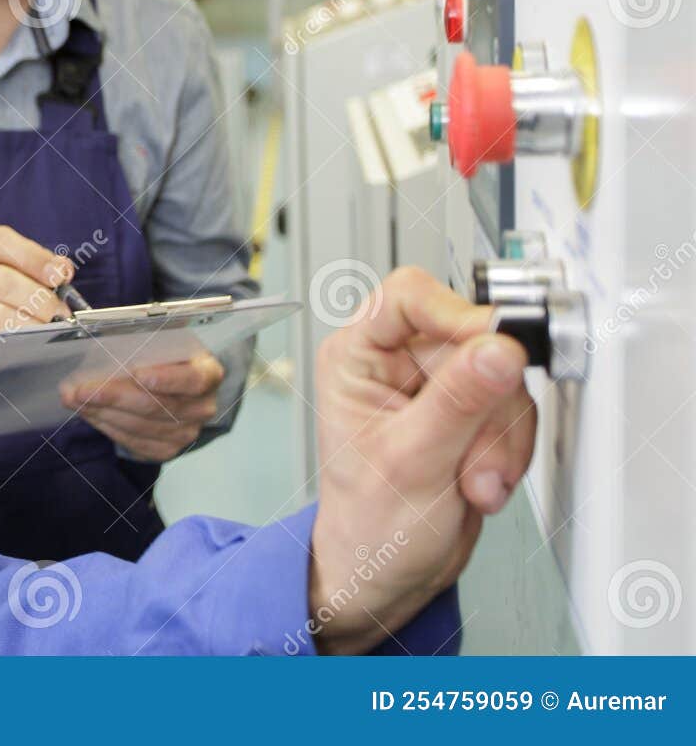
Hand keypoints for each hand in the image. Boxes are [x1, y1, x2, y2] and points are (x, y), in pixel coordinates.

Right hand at [0, 226, 73, 375]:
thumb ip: (25, 265)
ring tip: (49, 331)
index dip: (35, 256)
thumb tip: (61, 270)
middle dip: (41, 298)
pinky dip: (13, 349)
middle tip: (61, 314)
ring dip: (33, 326)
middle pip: (3, 280)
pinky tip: (24, 349)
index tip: (61, 274)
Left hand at [58, 352, 223, 461]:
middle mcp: (202, 407)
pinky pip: (133, 442)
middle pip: (157, 406)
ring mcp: (186, 433)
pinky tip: (88, 412)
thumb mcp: (165, 342)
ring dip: (102, 412)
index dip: (166, 378)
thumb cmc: (167, 357)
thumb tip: (105, 338)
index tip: (136, 372)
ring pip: (140, 427)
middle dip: (114, 396)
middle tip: (80, 389)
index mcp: (208, 373)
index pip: (193, 379)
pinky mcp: (167, 449)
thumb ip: (145, 341)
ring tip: (75, 399)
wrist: (179, 386)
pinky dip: (106, 426)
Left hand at [309, 267, 536, 653]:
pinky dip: (510, 450)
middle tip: (475, 460)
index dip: (456, 314)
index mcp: (357, 356)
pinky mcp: (471, 413)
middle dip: (486, 409)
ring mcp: (436, 387)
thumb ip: (459, 402)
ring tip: (472, 481)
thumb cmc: (368, 524)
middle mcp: (395, 362)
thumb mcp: (413, 462)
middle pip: (472, 341)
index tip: (494, 351)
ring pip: (502, 377)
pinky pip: (514, 408)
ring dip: (501, 439)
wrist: (387, 575)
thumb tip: (498, 348)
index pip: (408, 296)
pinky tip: (481, 482)